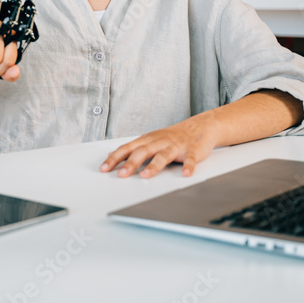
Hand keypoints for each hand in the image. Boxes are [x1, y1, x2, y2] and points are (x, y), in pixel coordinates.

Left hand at [99, 114, 218, 178]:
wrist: (199, 127)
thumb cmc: (172, 136)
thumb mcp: (150, 140)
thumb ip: (133, 149)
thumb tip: (112, 155)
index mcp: (148, 140)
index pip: (127, 149)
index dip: (115, 158)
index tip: (104, 168)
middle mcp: (160, 141)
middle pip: (142, 152)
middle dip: (131, 163)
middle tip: (121, 175)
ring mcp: (176, 146)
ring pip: (163, 155)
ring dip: (154, 166)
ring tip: (146, 175)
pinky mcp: (192, 151)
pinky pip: (190, 159)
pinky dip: (188, 167)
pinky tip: (186, 174)